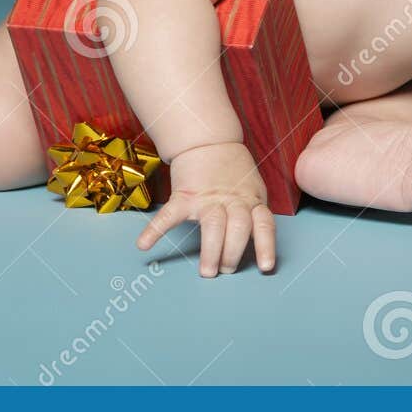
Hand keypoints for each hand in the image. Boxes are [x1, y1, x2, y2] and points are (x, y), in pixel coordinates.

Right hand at [135, 141, 275, 276]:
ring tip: (207, 271)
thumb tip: (256, 247)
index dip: (266, 246)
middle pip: (238, 229)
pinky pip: (169, 215)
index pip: (263, 224)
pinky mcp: (184, 196)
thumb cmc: (233, 171)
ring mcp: (207, 198)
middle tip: (225, 270)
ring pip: (214, 226)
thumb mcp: (253, 189)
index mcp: (251, 200)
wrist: (208, 140)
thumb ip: (255, 214)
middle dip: (233, 254)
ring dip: (212, 251)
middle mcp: (232, 200)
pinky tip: (144, 245)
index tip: (265, 267)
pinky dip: (155, 230)